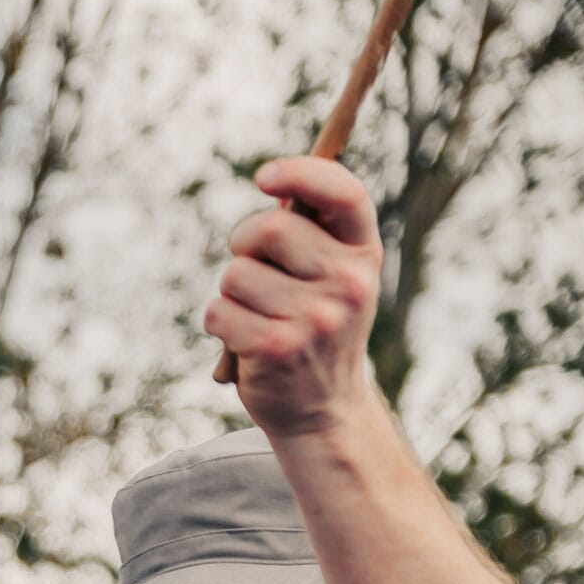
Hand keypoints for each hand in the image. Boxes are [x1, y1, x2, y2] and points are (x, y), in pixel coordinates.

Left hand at [205, 156, 383, 438]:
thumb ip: (313, 232)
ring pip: (236, 274)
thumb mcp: (333, 277)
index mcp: (364, 254)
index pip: (342, 193)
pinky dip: (219, 322)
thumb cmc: (317, 328)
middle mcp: (347, 284)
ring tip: (256, 314)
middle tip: (251, 265)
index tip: (264, 178)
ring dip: (231, 291)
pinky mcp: (277, 349)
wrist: (322, 410)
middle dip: (245, 242)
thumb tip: (275, 184)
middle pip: (270, 229)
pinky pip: (219, 312)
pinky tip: (243, 340)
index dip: (300, 173)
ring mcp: (314, 319)